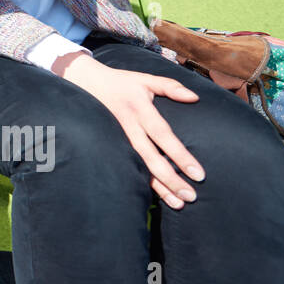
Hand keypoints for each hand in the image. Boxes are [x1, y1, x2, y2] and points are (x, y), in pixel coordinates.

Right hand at [56, 53, 205, 208]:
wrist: (85, 84)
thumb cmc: (121, 82)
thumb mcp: (145, 79)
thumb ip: (170, 87)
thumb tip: (194, 98)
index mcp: (139, 110)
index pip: (163, 135)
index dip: (179, 155)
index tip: (198, 174)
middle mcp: (128, 127)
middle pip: (151, 158)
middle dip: (170, 179)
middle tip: (191, 196)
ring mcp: (118, 138)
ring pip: (139, 167)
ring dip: (159, 187)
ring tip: (179, 204)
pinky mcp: (113, 145)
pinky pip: (129, 167)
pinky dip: (142, 183)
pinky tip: (157, 197)